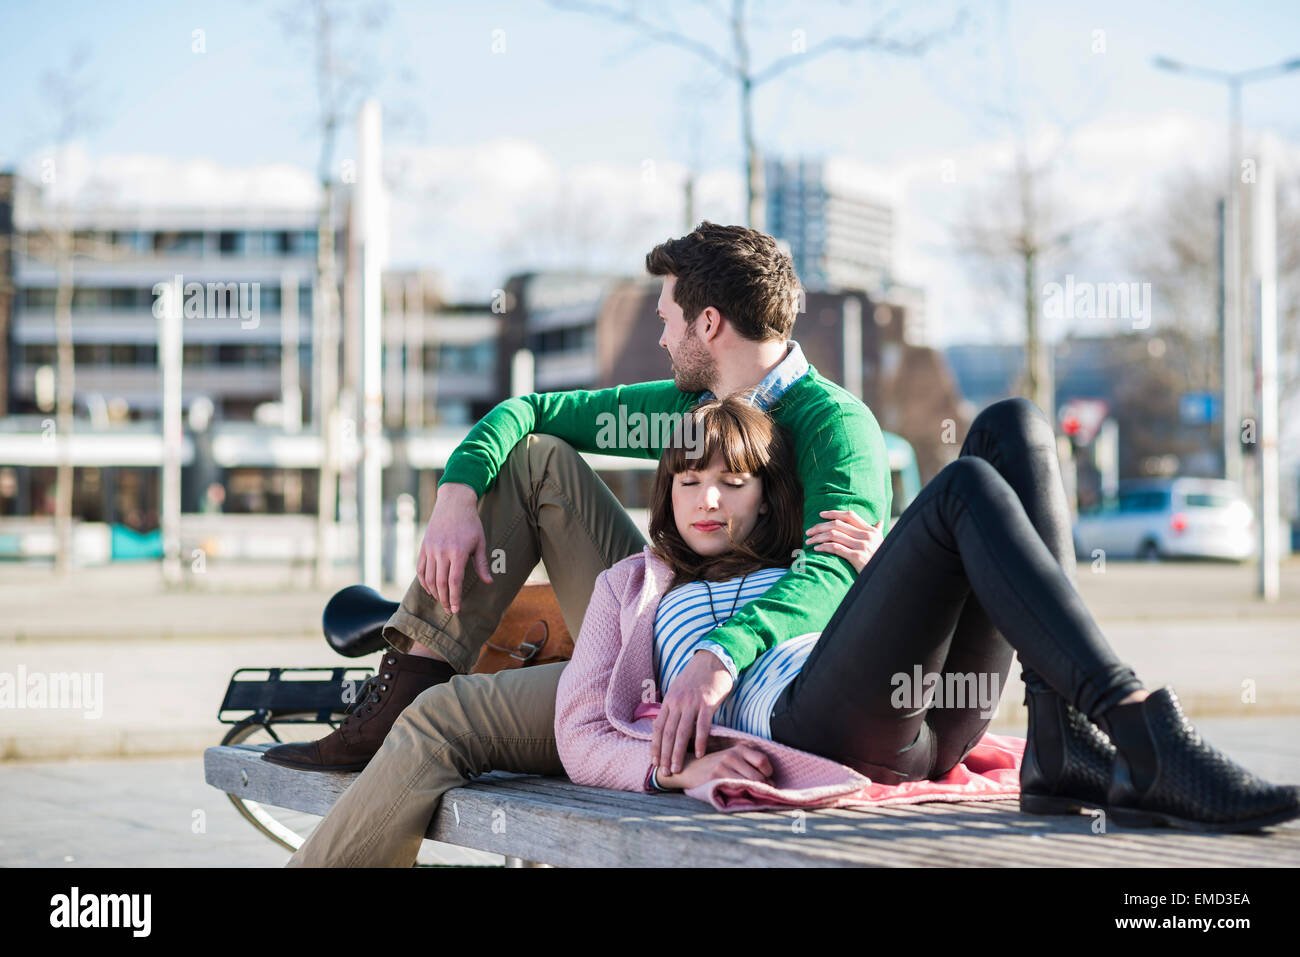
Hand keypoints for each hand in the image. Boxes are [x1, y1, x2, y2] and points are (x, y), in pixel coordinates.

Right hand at [416, 482, 492, 613]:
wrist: (453, 503)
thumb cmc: (470, 523)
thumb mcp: (480, 542)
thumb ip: (481, 564)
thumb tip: (489, 582)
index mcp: (458, 552)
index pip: (454, 581)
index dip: (455, 597)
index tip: (457, 609)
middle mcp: (442, 551)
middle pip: (440, 583)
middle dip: (444, 599)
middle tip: (450, 610)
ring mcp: (430, 549)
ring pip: (429, 578)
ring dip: (434, 593)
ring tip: (441, 601)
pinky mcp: (424, 546)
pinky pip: (420, 568)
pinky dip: (424, 581)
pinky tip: (430, 589)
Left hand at [651, 650, 733, 773]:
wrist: (713, 660)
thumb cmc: (696, 677)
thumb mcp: (678, 689)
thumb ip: (672, 707)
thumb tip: (664, 725)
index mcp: (669, 700)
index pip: (658, 727)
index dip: (655, 746)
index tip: (654, 761)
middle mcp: (678, 703)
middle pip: (668, 733)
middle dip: (665, 755)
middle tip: (665, 772)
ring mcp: (692, 703)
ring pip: (683, 733)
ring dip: (679, 753)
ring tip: (677, 768)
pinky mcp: (708, 703)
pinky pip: (703, 726)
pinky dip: (700, 741)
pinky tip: (699, 754)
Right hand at [656, 742, 772, 790]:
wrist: (687, 769)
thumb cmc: (713, 766)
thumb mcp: (730, 758)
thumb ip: (748, 763)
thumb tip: (770, 780)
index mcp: (738, 748)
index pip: (763, 761)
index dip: (768, 774)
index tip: (765, 781)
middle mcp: (732, 754)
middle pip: (759, 775)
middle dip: (763, 787)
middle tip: (759, 793)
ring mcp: (723, 765)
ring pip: (749, 783)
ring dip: (753, 793)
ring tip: (749, 795)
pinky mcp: (715, 777)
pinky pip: (736, 789)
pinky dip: (741, 795)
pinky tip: (737, 796)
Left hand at [805, 509, 884, 573]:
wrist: (884, 576)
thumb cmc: (880, 560)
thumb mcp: (881, 543)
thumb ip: (878, 532)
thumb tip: (879, 522)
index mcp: (870, 530)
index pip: (849, 515)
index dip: (833, 513)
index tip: (820, 514)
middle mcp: (866, 536)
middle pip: (837, 524)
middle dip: (820, 526)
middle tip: (809, 531)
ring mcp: (862, 546)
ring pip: (834, 535)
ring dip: (818, 537)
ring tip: (809, 540)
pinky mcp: (857, 557)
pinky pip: (836, 548)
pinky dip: (824, 547)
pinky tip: (816, 548)